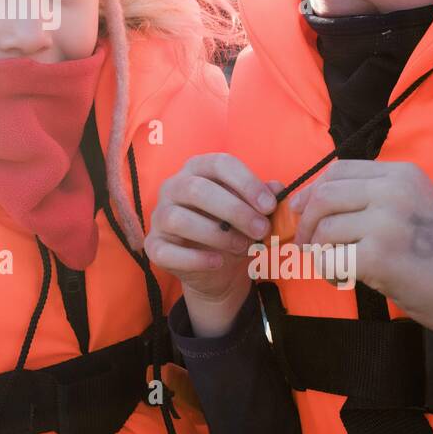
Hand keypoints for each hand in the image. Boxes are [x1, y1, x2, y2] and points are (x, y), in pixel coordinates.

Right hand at [146, 154, 281, 331]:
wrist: (218, 270)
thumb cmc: (234, 230)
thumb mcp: (253, 213)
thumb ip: (264, 199)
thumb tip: (278, 189)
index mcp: (197, 170)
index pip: (218, 163)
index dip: (246, 182)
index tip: (269, 205)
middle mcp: (173, 187)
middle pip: (196, 189)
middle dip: (234, 210)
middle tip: (261, 230)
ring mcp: (159, 217)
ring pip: (178, 219)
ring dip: (216, 234)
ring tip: (243, 246)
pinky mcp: (154, 246)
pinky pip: (167, 251)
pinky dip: (195, 258)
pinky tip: (218, 262)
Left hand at [289, 160, 432, 346]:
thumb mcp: (418, 206)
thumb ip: (376, 197)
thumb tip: (317, 202)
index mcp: (402, 174)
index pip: (337, 170)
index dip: (312, 192)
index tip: (302, 211)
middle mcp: (393, 190)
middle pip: (323, 196)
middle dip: (305, 223)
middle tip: (306, 245)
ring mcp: (386, 222)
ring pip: (323, 229)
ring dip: (318, 252)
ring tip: (335, 266)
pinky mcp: (379, 256)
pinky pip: (330, 259)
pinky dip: (328, 272)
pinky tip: (343, 279)